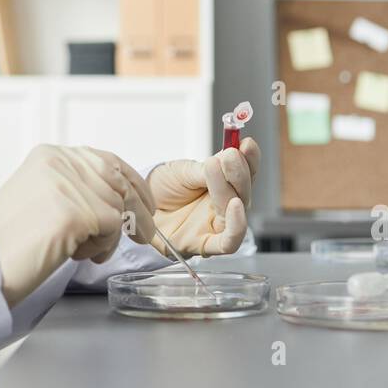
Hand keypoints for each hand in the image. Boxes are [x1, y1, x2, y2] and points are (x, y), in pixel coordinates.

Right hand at [0, 144, 156, 306]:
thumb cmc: (8, 240)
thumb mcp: (41, 197)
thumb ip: (75, 188)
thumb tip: (118, 201)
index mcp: (51, 154)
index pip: (107, 161)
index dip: (132, 184)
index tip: (145, 204)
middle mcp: (61, 162)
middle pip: (119, 183)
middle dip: (136, 212)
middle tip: (143, 236)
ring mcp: (68, 185)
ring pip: (118, 208)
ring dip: (110, 236)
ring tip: (83, 250)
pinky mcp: (74, 212)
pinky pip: (112, 229)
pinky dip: (102, 247)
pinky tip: (76, 254)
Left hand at [147, 137, 259, 258]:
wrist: (137, 208)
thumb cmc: (161, 191)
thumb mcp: (184, 172)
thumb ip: (207, 169)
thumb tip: (231, 155)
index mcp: (222, 185)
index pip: (245, 172)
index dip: (250, 159)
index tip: (246, 143)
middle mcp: (223, 206)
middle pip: (244, 191)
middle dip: (240, 170)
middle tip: (230, 154)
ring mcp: (216, 225)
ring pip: (238, 210)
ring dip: (234, 187)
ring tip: (220, 166)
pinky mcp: (205, 244)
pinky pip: (229, 241)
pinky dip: (237, 224)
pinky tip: (234, 204)